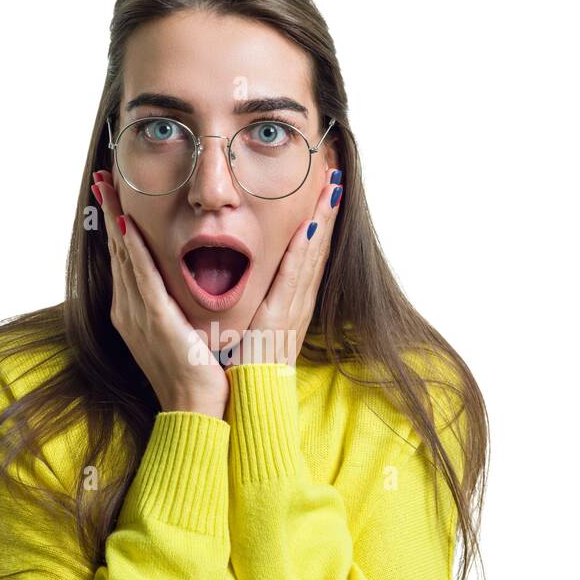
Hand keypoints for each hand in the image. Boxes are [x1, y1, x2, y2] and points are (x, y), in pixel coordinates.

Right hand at [92, 170, 229, 418]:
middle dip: (110, 212)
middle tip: (103, 178)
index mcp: (136, 313)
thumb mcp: (181, 335)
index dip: (119, 226)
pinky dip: (132, 251)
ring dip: (116, 219)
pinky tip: (126, 226)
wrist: (194, 410)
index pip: (125, 259)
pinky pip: (141, 278)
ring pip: (124, 257)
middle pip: (118, 251)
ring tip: (108, 187)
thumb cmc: (195, 376)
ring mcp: (138, 315)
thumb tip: (183, 287)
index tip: (115, 195)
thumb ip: (176, 308)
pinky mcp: (154, 321)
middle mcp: (130, 311)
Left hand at [233, 168, 342, 365]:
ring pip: (312, 256)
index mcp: (291, 306)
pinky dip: (305, 250)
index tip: (322, 192)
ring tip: (331, 188)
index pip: (307, 257)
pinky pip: (295, 277)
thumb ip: (255, 308)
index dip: (317, 224)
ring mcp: (294, 310)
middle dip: (326, 212)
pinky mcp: (283, 318)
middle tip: (334, 175)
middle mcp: (298, 305)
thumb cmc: (245, 371)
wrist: (249, 403)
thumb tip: (247, 287)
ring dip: (322, 220)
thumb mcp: (252, 331)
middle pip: (316, 249)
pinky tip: (310, 225)